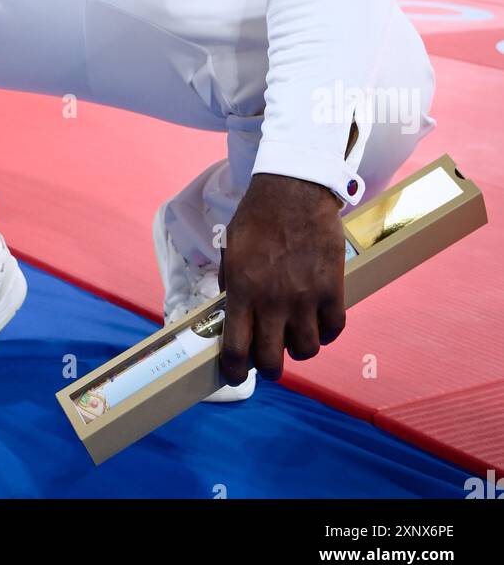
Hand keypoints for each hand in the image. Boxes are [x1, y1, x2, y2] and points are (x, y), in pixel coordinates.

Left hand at [218, 174, 345, 385]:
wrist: (295, 188)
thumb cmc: (257, 216)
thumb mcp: (230, 249)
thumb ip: (229, 284)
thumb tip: (230, 314)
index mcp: (242, 290)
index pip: (236, 349)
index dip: (234, 372)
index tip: (235, 376)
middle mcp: (273, 301)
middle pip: (272, 361)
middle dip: (268, 366)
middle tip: (269, 358)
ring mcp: (305, 297)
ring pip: (306, 351)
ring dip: (299, 348)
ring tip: (295, 335)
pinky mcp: (333, 289)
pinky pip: (334, 330)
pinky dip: (326, 332)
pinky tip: (319, 321)